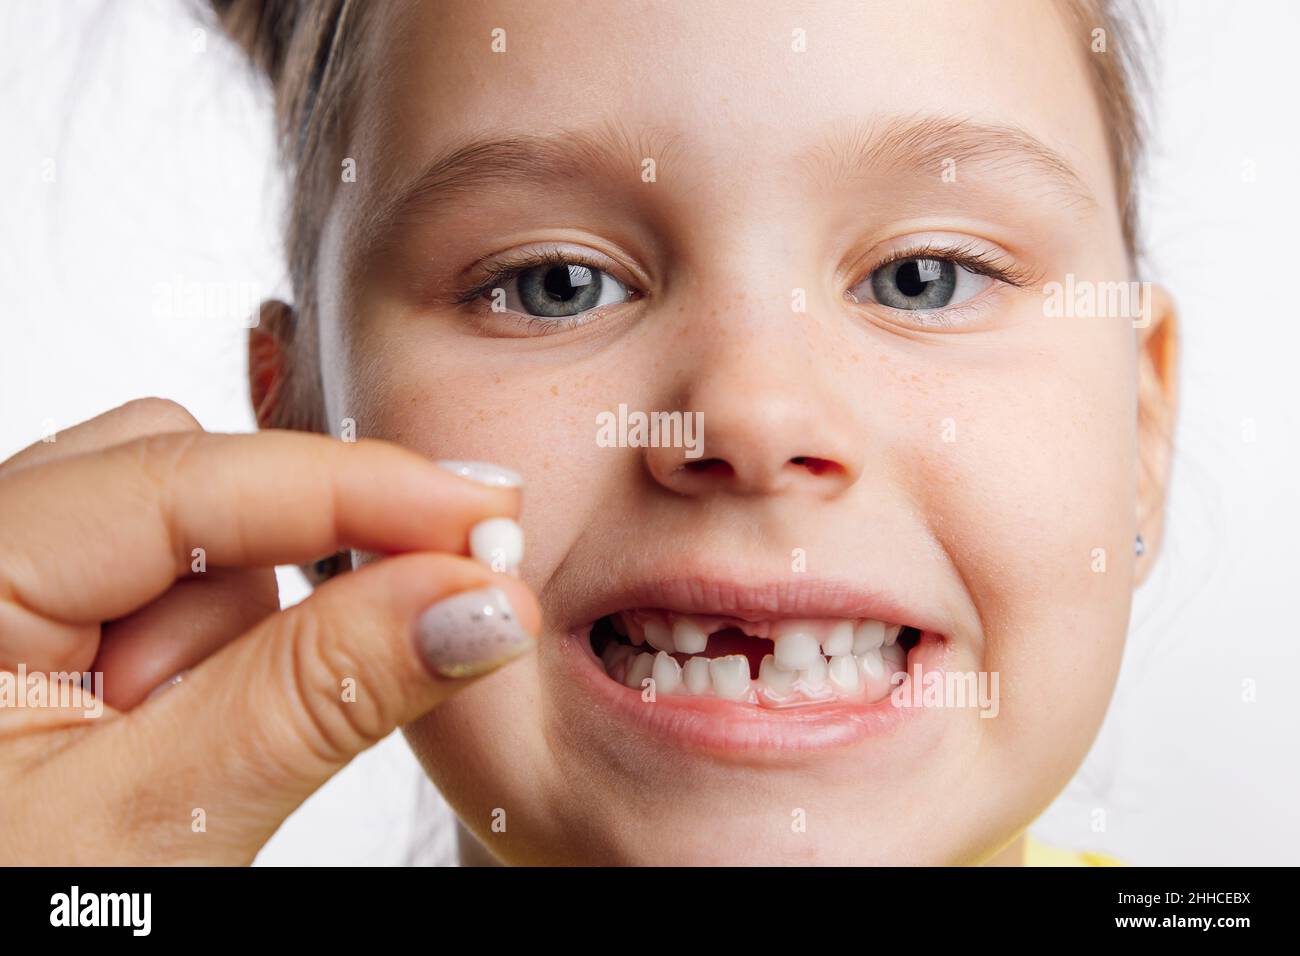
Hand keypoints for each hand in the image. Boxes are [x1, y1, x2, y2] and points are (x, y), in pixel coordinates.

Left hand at [0, 398, 537, 863]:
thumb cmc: (2, 927)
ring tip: (182, 772)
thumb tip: (472, 603)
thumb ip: (321, 693)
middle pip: (187, 483)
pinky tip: (175, 747)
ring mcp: (10, 602)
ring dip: (235, 644)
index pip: (184, 475)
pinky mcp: (50, 642)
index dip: (358, 487)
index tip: (488, 516)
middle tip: (332, 677)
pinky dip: (215, 662)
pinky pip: (172, 602)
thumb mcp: (158, 827)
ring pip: (191, 546)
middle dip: (277, 578)